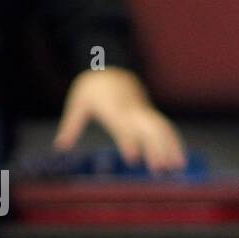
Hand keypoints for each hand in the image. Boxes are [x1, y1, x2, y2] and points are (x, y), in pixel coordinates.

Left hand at [53, 67, 185, 173]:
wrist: (112, 66)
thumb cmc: (92, 87)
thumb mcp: (78, 103)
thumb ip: (71, 125)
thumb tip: (60, 147)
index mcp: (113, 109)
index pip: (122, 127)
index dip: (127, 142)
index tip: (132, 159)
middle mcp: (132, 112)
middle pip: (146, 131)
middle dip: (154, 150)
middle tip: (159, 170)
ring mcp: (143, 113)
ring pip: (161, 129)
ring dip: (171, 148)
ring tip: (178, 168)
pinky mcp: (149, 115)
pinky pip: (166, 128)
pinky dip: (175, 143)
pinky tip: (179, 159)